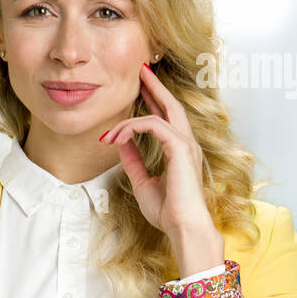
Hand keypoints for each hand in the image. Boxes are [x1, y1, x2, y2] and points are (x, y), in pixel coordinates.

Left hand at [100, 62, 212, 237]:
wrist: (183, 227)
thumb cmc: (168, 211)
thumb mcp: (143, 182)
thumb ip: (134, 162)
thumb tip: (121, 146)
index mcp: (180, 150)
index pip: (166, 118)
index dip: (153, 102)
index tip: (139, 91)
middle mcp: (186, 143)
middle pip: (171, 105)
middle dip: (154, 86)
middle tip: (140, 71)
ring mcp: (186, 145)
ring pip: (159, 114)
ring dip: (129, 120)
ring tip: (110, 130)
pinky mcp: (180, 149)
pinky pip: (154, 126)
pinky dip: (133, 129)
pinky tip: (116, 140)